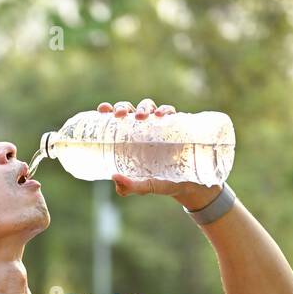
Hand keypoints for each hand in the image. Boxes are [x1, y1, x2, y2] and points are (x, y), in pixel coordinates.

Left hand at [96, 98, 220, 208]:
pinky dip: (166, 110)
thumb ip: (129, 186)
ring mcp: (160, 126)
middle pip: (130, 110)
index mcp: (129, 139)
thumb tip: (114, 177)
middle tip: (120, 115)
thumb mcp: (145, 186)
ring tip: (141, 117)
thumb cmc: (162, 182)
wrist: (189, 184)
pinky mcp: (177, 126)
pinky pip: (170, 112)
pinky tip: (161, 116)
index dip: (109, 110)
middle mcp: (143, 129)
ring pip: (148, 107)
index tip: (103, 109)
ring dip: (143, 107)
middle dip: (123, 107)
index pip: (117, 120)